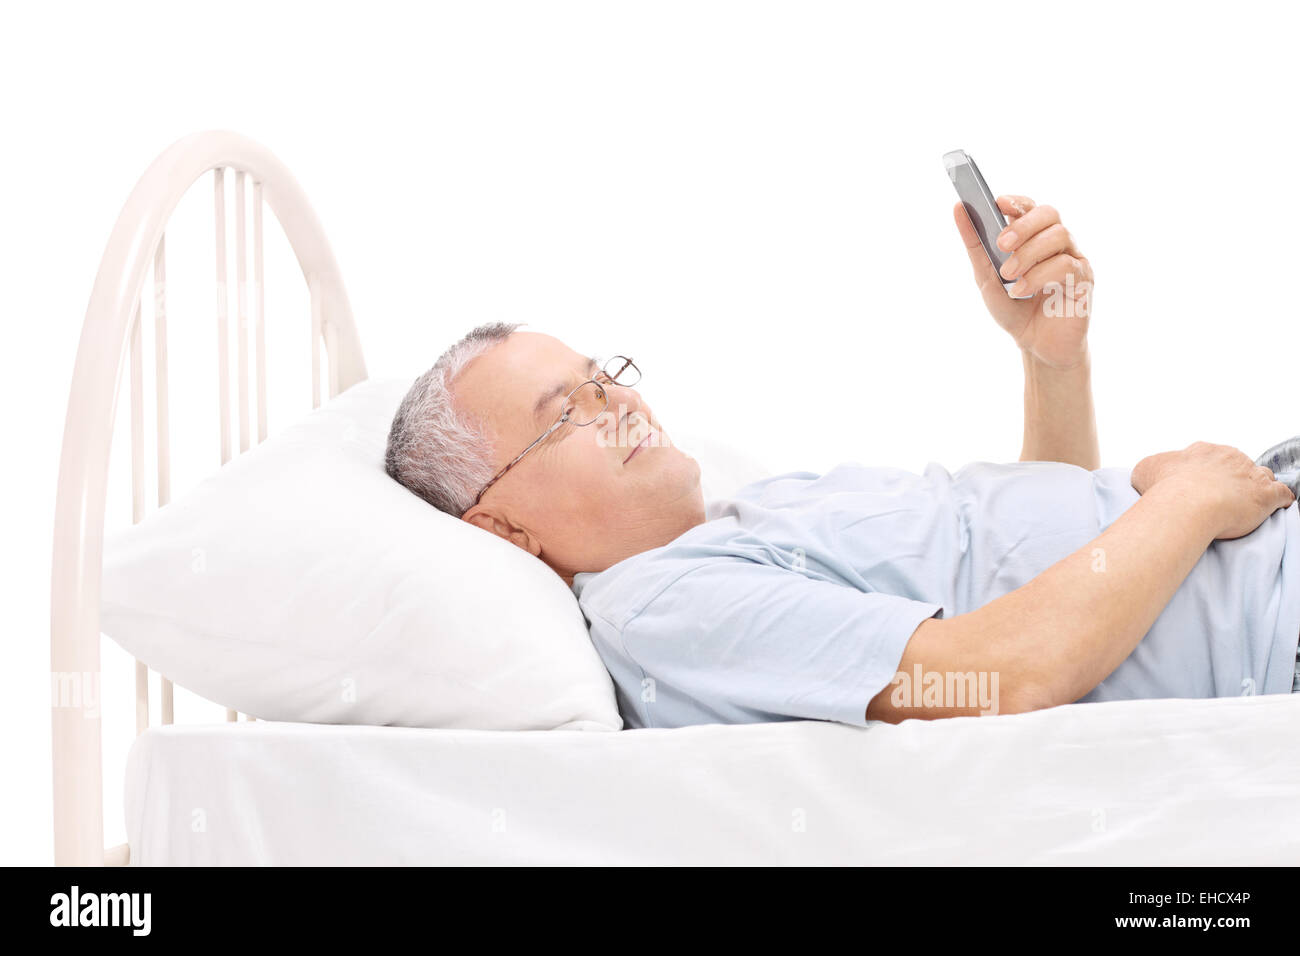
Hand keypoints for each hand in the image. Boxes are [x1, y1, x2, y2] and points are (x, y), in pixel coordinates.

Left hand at [952, 195, 1093, 370]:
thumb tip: (959, 207)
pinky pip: (1067, 265)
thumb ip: (975, 244)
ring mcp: (1073, 258)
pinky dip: (1039, 276)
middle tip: (1002, 244)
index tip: (998, 203)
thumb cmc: (1014, 308)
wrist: (1036, 345)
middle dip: (1023, 224)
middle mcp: (1057, 243)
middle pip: (1049, 213)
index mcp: (1034, 237)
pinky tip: (1021, 291)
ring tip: (1009, 276)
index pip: (1030, 206)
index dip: (1017, 201)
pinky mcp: (1084, 280)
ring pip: (1059, 235)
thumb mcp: (986, 277)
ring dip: (1029, 254)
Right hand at [1131, 441, 1295, 539]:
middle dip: (1233, 478)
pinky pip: (1282, 494)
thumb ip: (1153, 467)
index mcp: (1204, 451)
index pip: (1212, 456)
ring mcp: (1250, 474)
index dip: (1208, 471)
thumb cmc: (1164, 489)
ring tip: (1250, 501)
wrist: (1186, 505)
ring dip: (1258, 486)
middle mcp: (1230, 457)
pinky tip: (1277, 506)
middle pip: (1238, 464)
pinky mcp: (1265, 494)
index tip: (1202, 485)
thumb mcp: (1145, 470)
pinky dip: (1281, 499)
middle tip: (1221, 497)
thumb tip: (1151, 474)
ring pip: (1263, 475)